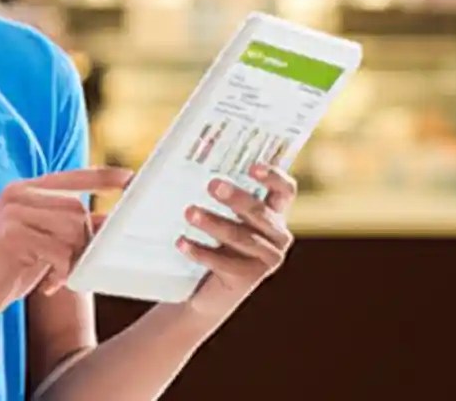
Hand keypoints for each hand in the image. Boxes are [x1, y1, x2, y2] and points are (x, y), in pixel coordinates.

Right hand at [0, 167, 132, 326]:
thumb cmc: (0, 273)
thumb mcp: (38, 247)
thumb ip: (65, 231)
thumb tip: (107, 223)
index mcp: (22, 192)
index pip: (70, 177)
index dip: (101, 177)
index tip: (128, 178)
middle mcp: (17, 194)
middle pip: (78, 209)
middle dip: (84, 244)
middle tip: (70, 271)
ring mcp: (13, 211)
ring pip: (73, 229)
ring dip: (73, 261)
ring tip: (56, 279)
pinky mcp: (12, 234)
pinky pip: (60, 251)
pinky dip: (61, 273)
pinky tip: (46, 287)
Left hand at [177, 163, 295, 322]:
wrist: (199, 292)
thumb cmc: (206, 241)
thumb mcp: (211, 213)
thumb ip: (207, 191)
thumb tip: (169, 163)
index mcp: (272, 213)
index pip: (285, 190)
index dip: (273, 176)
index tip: (252, 166)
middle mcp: (276, 236)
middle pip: (260, 210)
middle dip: (236, 197)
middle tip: (211, 185)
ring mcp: (266, 260)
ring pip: (240, 236)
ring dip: (214, 223)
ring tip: (189, 212)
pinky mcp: (248, 280)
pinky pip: (223, 262)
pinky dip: (200, 251)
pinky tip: (180, 243)